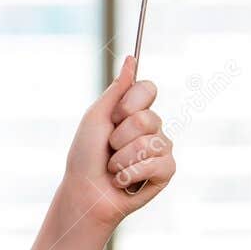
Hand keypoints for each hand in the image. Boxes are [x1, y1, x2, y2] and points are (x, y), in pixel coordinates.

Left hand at [60, 55, 175, 228]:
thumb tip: (131, 57)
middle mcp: (152, 128)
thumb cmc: (85, 156)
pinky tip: (123, 182)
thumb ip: (117, 89)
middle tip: (109, 149)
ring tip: (114, 169)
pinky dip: (132, 174)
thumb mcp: (96, 117)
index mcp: (135, 111)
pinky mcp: (166, 172)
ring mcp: (161, 149)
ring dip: (122, 159)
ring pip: (150, 143)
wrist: (84, 192)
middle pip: (148, 118)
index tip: (114, 117)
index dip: (130, 103)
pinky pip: (157, 164)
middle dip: (120, 137)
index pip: (149, 89)